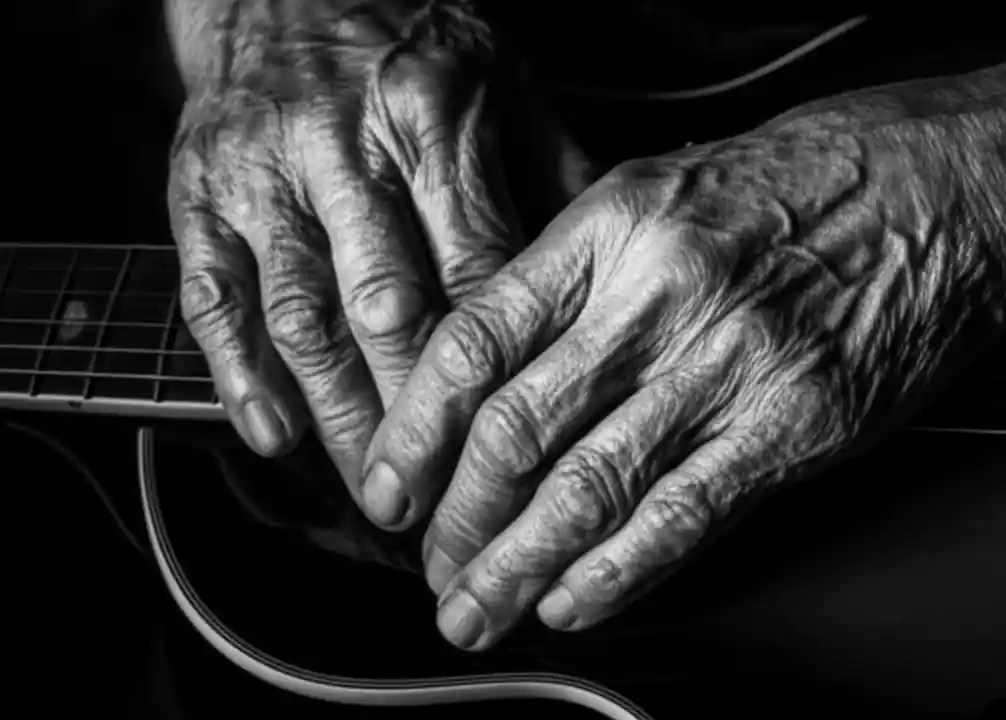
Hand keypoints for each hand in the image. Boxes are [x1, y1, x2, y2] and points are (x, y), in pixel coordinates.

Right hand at [167, 1, 591, 525]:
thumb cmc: (409, 42)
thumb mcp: (503, 81)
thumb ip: (550, 174)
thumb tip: (608, 273)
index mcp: (434, 119)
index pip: (479, 269)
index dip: (499, 369)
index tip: (522, 443)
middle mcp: (346, 147)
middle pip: (390, 307)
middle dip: (421, 419)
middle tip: (450, 501)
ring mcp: (265, 171)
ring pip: (304, 316)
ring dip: (339, 417)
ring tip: (373, 493)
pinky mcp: (200, 189)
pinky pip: (213, 293)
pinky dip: (237, 373)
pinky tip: (273, 434)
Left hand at [366, 91, 1005, 648]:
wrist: (945, 191)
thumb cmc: (811, 183)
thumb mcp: (668, 186)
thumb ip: (582, 269)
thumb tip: (503, 360)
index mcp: (612, 228)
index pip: (476, 338)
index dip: (416, 426)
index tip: (392, 482)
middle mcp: (657, 297)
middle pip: (517, 429)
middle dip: (459, 518)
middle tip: (434, 569)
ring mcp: (725, 364)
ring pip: (588, 486)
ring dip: (518, 564)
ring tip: (479, 609)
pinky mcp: (791, 425)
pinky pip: (683, 515)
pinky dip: (618, 571)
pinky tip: (575, 601)